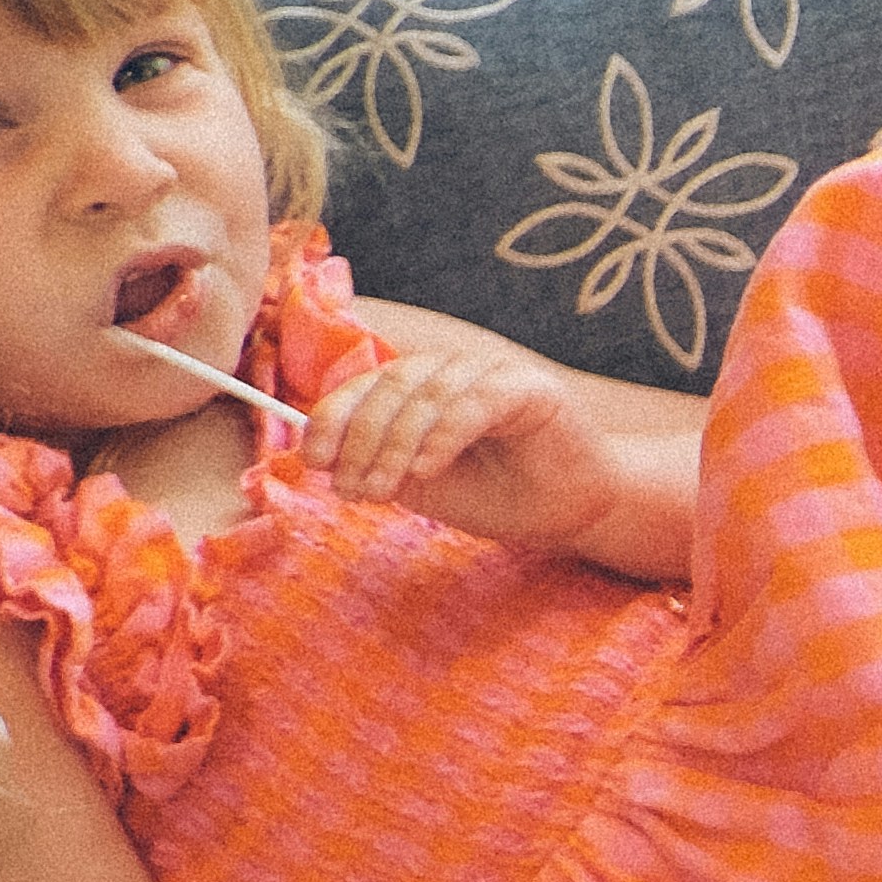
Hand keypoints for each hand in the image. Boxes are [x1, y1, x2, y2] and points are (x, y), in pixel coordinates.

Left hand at [296, 305, 645, 556]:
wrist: (569, 513)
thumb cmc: (498, 495)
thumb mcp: (419, 482)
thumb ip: (375, 464)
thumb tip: (322, 456)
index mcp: (421, 385)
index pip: (365, 386)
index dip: (332, 418)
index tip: (313, 460)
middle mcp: (452, 368)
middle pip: (390, 387)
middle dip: (361, 442)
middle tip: (353, 490)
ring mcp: (490, 371)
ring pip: (426, 395)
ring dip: (393, 446)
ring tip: (381, 490)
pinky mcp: (528, 386)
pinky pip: (473, 403)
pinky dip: (442, 436)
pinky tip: (425, 470)